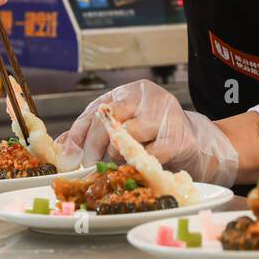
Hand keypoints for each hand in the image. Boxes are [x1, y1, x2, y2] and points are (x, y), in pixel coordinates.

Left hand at [57, 80, 239, 185]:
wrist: (196, 142)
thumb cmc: (154, 136)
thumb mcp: (123, 128)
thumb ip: (94, 134)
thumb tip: (62, 150)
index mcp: (129, 91)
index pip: (96, 110)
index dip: (78, 134)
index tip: (69, 157)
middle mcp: (147, 95)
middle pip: (110, 119)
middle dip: (95, 147)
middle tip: (90, 166)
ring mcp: (166, 112)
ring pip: (129, 135)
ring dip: (119, 156)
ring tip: (121, 163)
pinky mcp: (180, 134)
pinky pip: (151, 154)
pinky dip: (142, 163)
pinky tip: (143, 165)